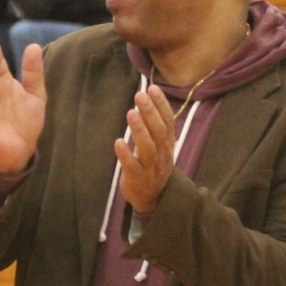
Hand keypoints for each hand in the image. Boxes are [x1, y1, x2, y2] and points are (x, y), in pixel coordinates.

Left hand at [114, 85, 176, 214]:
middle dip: (150, 112)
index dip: (161, 105)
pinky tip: (118, 142)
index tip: (152, 88)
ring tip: (131, 113)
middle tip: (140, 95)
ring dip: (139, 130)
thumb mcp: (160, 146)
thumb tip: (150, 98)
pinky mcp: (137, 178)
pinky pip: (132, 166)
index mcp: (168, 144)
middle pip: (158, 131)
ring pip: (148, 148)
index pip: (168, 121)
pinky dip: (126, 154)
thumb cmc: (153, 165)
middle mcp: (162, 154)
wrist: (152, 197)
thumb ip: (156, 125)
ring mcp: (151, 167)